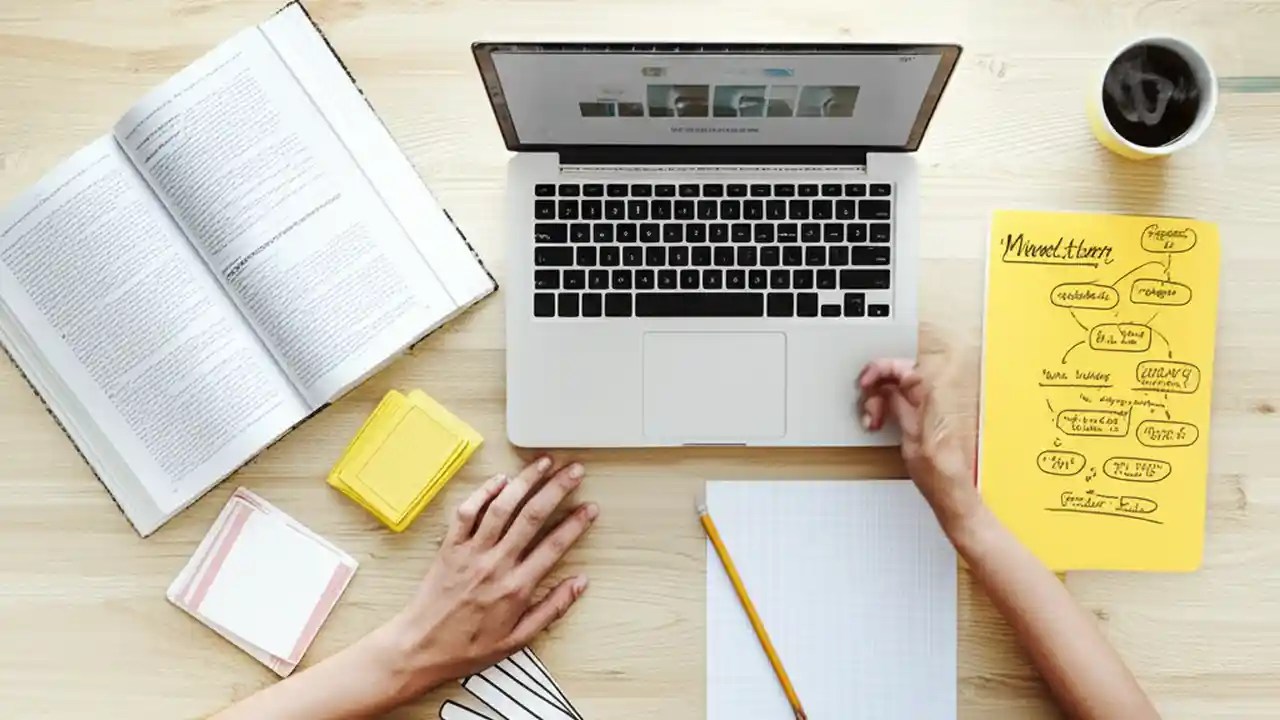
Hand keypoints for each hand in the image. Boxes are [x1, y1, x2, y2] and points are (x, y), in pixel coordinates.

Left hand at [377, 457, 597, 700]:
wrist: (421, 648)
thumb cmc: (469, 647)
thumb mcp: (519, 639)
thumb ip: (552, 608)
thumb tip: (580, 583)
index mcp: (516, 588)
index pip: (554, 546)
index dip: (576, 523)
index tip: (590, 507)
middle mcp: (496, 564)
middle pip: (532, 516)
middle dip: (556, 489)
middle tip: (574, 470)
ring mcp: (471, 552)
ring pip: (502, 507)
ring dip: (525, 481)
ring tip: (543, 463)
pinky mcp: (450, 547)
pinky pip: (467, 512)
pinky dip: (485, 492)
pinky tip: (501, 480)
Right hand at [858, 358, 979, 533]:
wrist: (950, 493)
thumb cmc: (938, 473)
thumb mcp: (913, 437)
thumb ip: (902, 406)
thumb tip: (890, 385)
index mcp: (935, 399)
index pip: (905, 367)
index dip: (880, 370)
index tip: (865, 383)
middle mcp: (935, 399)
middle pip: (899, 375)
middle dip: (877, 389)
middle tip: (869, 409)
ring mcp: (929, 408)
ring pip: (896, 389)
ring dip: (878, 402)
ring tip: (873, 421)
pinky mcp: (924, 418)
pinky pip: (901, 402)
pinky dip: (886, 409)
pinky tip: (879, 423)